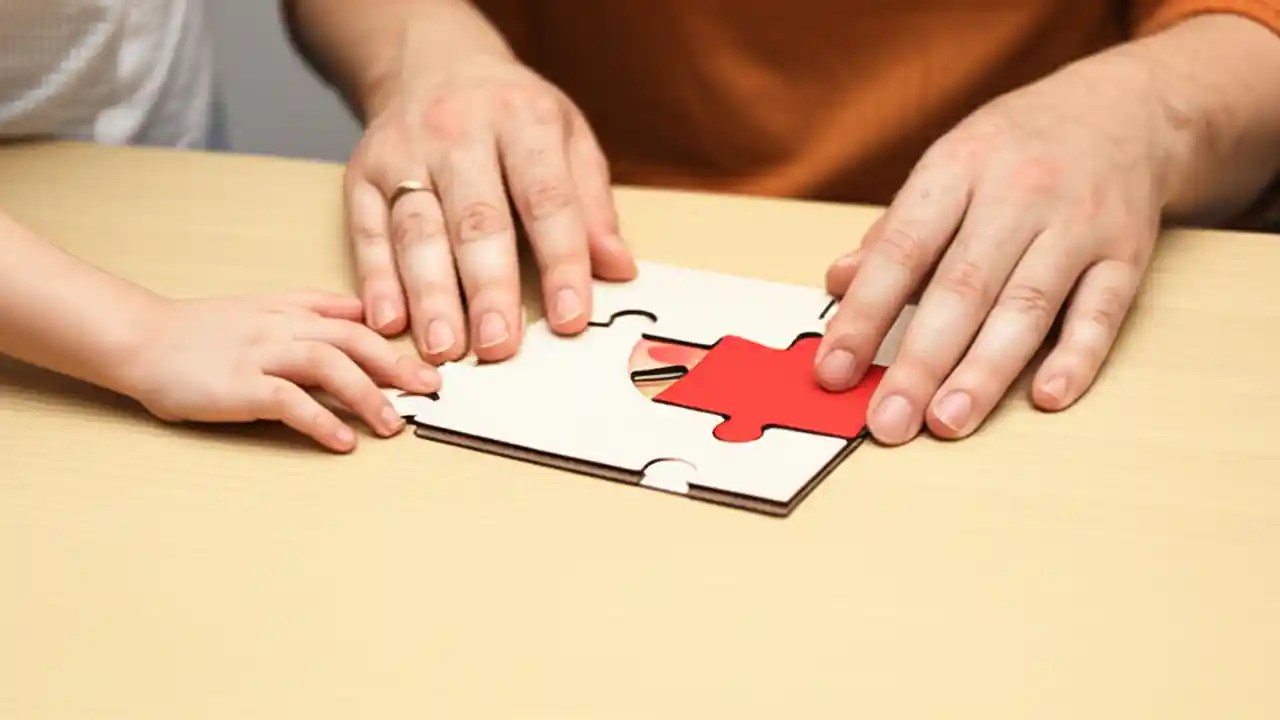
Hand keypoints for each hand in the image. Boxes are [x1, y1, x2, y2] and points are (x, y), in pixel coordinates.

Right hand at [122, 291, 440, 451]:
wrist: (143, 339)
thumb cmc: (204, 331)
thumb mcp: (266, 307)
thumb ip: (315, 307)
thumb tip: (364, 312)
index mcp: (293, 310)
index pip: (356, 321)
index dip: (398, 343)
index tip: (433, 363)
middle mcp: (283, 327)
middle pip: (352, 339)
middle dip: (397, 365)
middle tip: (431, 391)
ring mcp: (260, 354)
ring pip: (326, 365)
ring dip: (366, 395)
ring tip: (393, 425)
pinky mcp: (238, 385)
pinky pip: (288, 401)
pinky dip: (320, 421)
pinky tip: (343, 441)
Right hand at [344, 54, 636, 364]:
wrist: (432, 60)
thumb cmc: (513, 114)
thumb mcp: (568, 136)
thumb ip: (591, 204)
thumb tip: (617, 269)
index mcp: (523, 120)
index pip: (546, 198)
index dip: (561, 261)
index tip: (570, 317)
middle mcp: (458, 132)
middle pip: (476, 220)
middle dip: (489, 287)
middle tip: (499, 347)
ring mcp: (404, 152)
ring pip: (418, 230)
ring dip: (430, 294)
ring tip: (445, 347)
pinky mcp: (362, 173)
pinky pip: (367, 230)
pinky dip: (376, 278)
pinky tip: (388, 321)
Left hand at [815, 57, 1170, 444]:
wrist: (1126, 107)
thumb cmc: (1015, 148)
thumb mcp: (947, 167)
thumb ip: (895, 232)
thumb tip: (839, 283)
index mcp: (957, 168)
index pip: (901, 250)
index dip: (864, 315)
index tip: (832, 370)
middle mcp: (1018, 193)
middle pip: (962, 288)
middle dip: (920, 362)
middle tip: (889, 422)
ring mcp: (1078, 223)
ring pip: (1027, 307)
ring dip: (985, 372)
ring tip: (947, 423)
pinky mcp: (1128, 254)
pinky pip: (1102, 312)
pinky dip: (1076, 357)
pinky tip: (1046, 397)